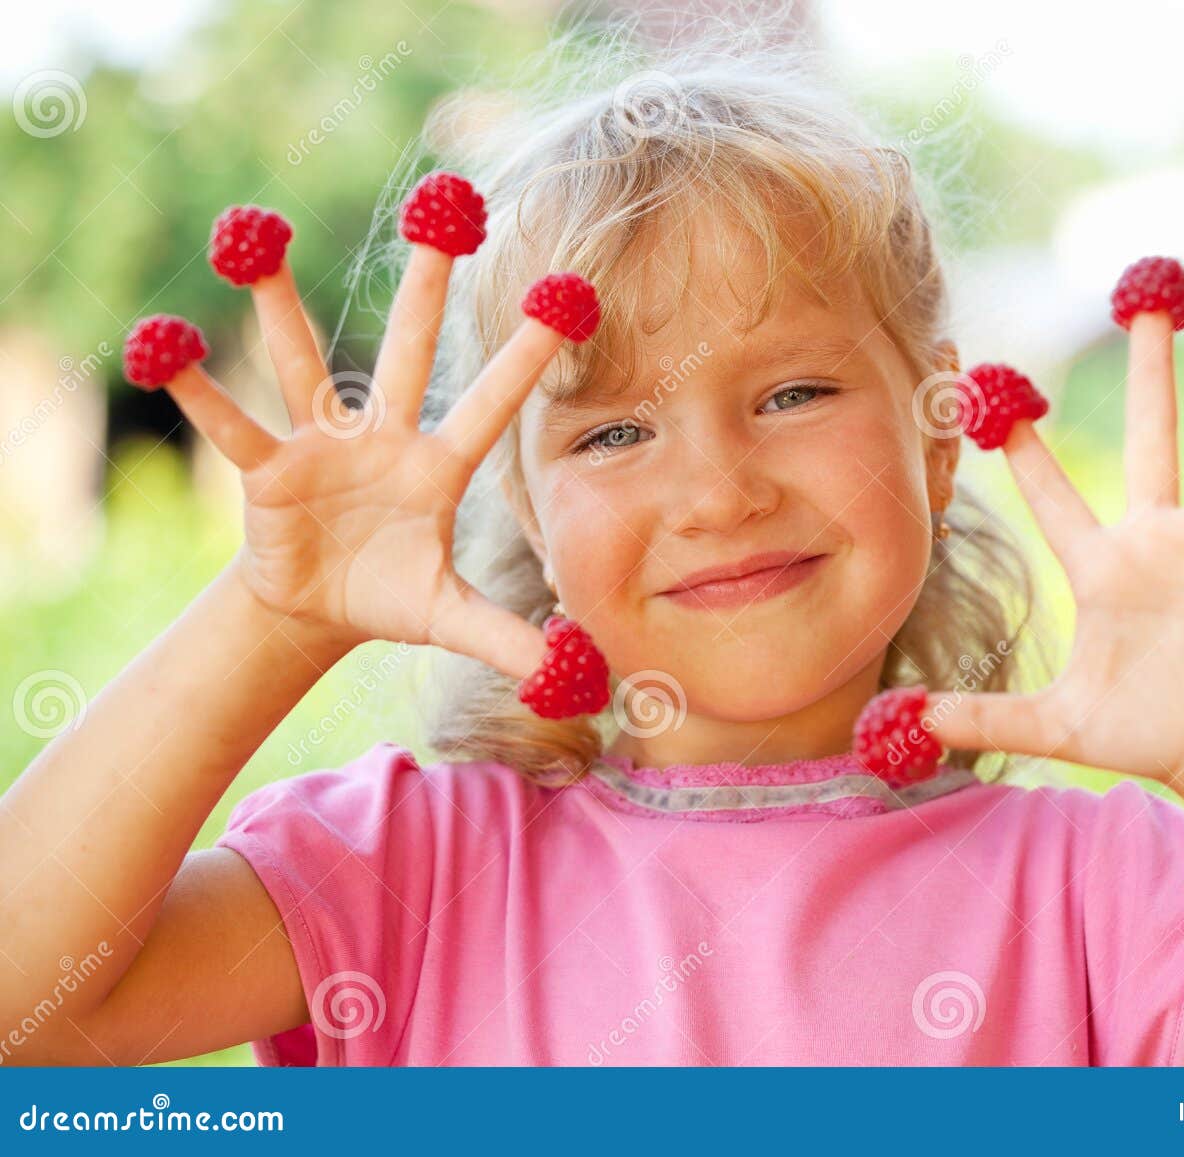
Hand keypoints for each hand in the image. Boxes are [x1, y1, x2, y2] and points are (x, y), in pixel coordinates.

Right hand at [163, 247, 569, 678]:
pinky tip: (163, 346)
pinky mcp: (266, 470)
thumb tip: (568, 669)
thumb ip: (506, 637)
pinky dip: (197, 390)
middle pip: (408, 347)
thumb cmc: (391, 597)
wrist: (318, 609)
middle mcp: (384, 437)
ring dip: (277, 304)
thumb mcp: (449, 618)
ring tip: (252, 235)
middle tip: (444, 202)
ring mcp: (322, 444)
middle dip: (426, 282)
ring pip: (302, 361)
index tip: (568, 292)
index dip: (526, 352)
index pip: (492, 401)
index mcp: (439, 467)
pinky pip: (232, 424)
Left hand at [928, 313, 1183, 787]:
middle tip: (1143, 294)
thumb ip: (985, 717)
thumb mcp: (1055, 725)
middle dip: (1147, 367)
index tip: (992, 389)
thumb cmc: (1141, 731)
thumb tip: (905, 724)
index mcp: (1102, 565)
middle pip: (1149, 435)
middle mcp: (1159, 538)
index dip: (1019, 445)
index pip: (1050, 493)